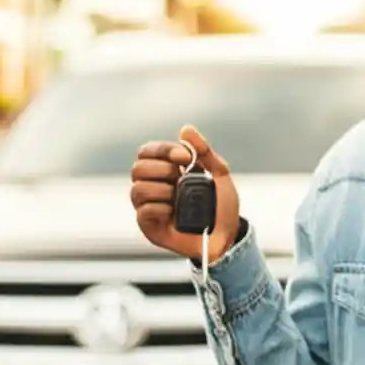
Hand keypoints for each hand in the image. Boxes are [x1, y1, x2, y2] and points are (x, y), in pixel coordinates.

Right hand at [131, 125, 241, 263]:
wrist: (227, 235)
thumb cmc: (221, 206)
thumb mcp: (219, 174)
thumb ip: (204, 151)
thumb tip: (186, 129)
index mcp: (164, 171)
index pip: (147, 152)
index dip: (162, 150)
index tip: (184, 157)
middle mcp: (152, 187)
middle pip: (137, 168)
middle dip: (162, 170)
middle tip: (181, 179)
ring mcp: (149, 207)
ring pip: (138, 189)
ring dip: (162, 190)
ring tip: (178, 198)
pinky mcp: (149, 227)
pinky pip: (143, 212)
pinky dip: (160, 208)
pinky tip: (174, 212)